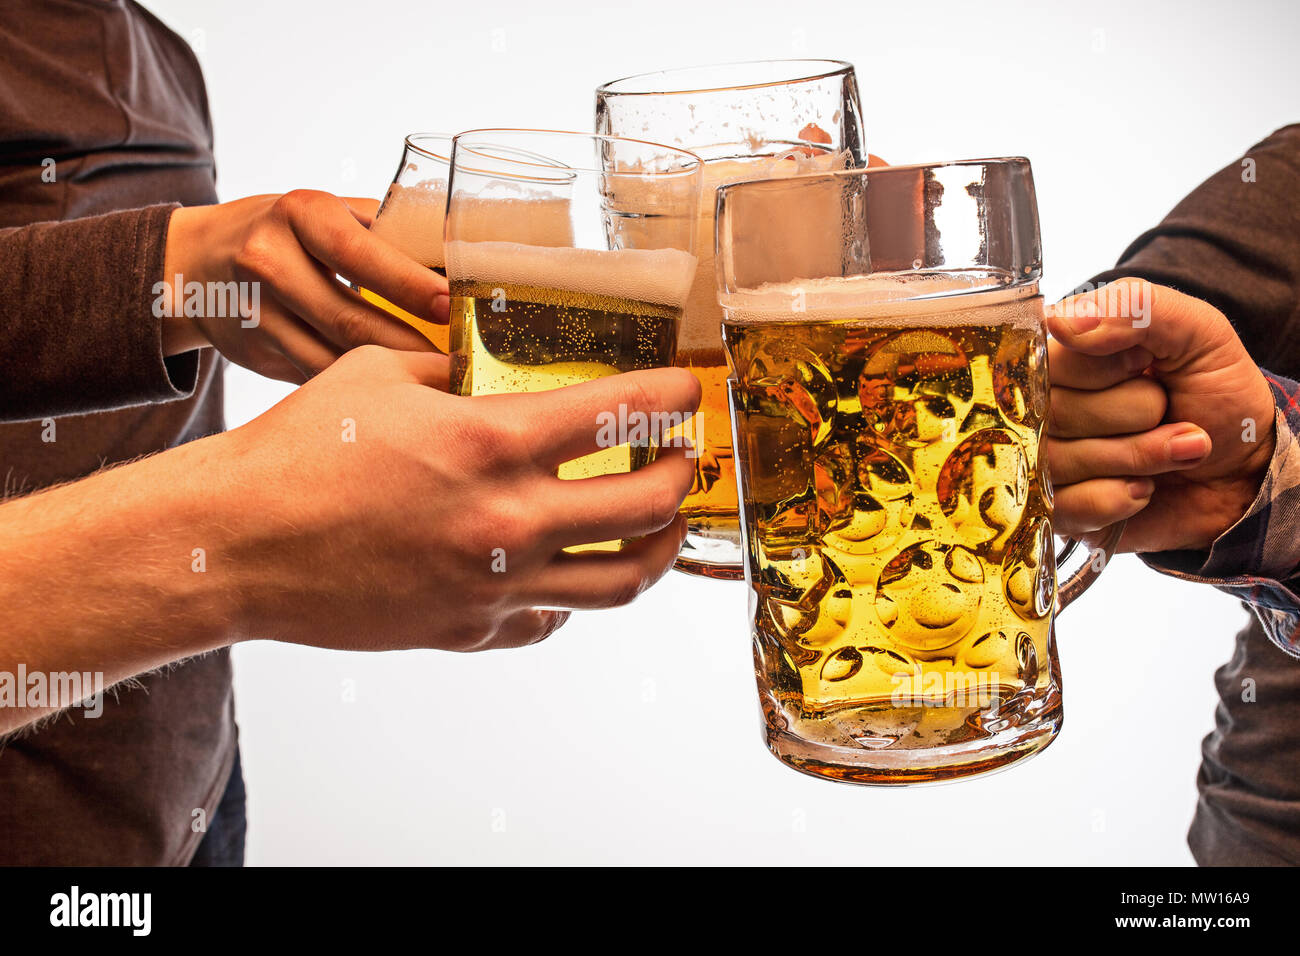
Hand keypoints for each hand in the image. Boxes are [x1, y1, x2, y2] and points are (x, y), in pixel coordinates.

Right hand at [161, 191, 447, 381]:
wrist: (194, 265)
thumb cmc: (285, 233)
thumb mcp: (324, 212)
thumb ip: (384, 230)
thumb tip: (457, 250)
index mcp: (299, 214)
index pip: (360, 254)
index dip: (408, 283)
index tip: (451, 307)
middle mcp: (269, 260)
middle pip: (351, 318)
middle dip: (411, 346)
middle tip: (460, 364)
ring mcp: (258, 313)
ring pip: (335, 359)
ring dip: (389, 379)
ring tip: (438, 389)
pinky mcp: (257, 353)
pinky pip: (319, 378)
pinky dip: (360, 391)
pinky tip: (394, 401)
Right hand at [216, 347, 700, 650]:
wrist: (236, 542)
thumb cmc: (298, 448)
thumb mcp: (381, 377)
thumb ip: (456, 376)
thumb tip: (495, 376)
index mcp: (493, 442)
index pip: (623, 414)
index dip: (672, 397)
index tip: (688, 391)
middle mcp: (509, 520)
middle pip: (647, 506)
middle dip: (683, 474)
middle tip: (683, 456)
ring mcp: (494, 585)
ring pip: (621, 582)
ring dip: (657, 547)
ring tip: (661, 523)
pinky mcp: (470, 629)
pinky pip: (550, 620)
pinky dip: (571, 595)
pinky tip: (566, 569)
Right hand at [1045, 278, 1275, 552]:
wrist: (1246, 470)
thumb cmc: (1214, 393)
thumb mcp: (1196, 332)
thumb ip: (1133, 307)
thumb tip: (1060, 323)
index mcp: (1062, 357)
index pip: (1045, 359)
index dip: (1105, 370)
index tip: (1146, 365)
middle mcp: (1041, 408)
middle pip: (1055, 412)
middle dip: (1135, 415)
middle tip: (1169, 412)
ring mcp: (1043, 462)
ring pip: (1060, 461)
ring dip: (1139, 457)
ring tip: (1175, 451)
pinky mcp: (1055, 510)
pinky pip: (1067, 507)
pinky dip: (1121, 498)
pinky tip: (1145, 489)